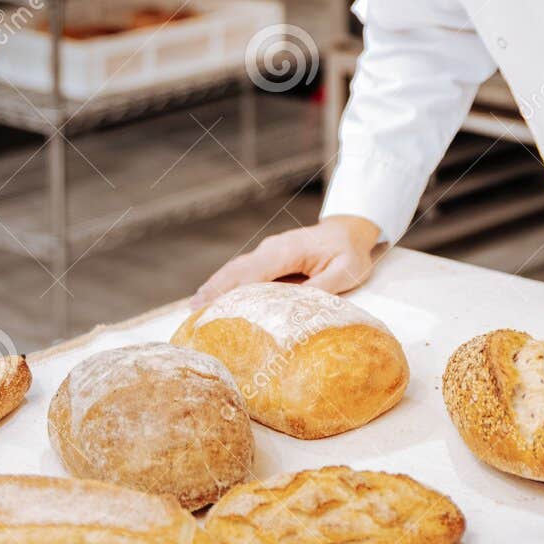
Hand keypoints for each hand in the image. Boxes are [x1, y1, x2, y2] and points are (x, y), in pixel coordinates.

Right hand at [189, 215, 381, 308]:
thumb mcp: (346, 271)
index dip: (232, 289)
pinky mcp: (269, 260)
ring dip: (216, 287)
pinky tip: (213, 298)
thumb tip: (296, 306)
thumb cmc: (349, 251)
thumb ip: (322, 288)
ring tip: (195, 310)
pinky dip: (226, 284)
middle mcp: (272, 249)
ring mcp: (268, 253)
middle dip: (214, 289)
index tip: (212, 305)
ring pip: (236, 270)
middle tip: (192, 314)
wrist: (350, 229)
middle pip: (237, 270)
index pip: (254, 271)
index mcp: (288, 250)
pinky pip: (244, 272)